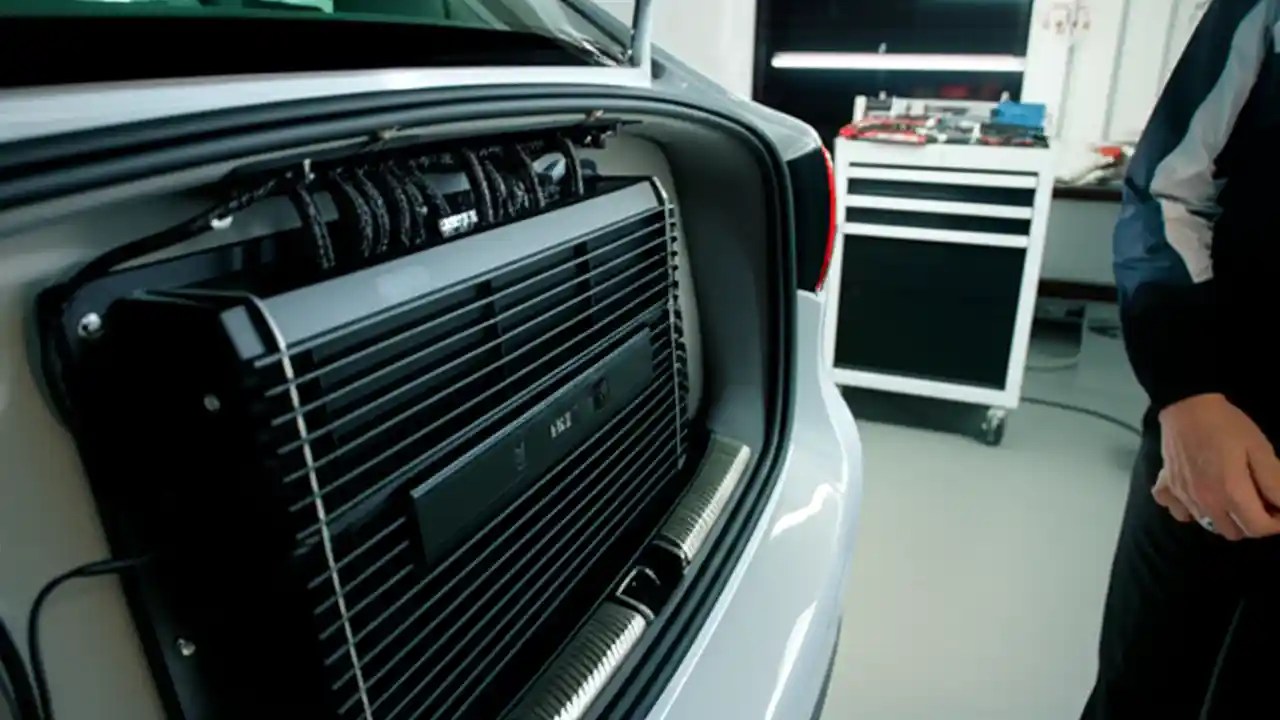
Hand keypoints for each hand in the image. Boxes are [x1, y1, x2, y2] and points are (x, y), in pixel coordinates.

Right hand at [1155, 393, 1279, 539]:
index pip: (1258, 528)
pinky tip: (1199, 496)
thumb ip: (1274, 483)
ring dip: (1226, 518)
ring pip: (1210, 526)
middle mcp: (1206, 503)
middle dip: (1252, 522)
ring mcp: (1184, 497)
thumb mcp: (1260, 449)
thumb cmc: (1227, 425)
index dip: (1277, 522)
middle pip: (1235, 532)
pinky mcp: (1167, 488)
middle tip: (1259, 500)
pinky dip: (1190, 511)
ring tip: (1233, 496)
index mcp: (1231, 494)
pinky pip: (1178, 513)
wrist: (1186, 405)